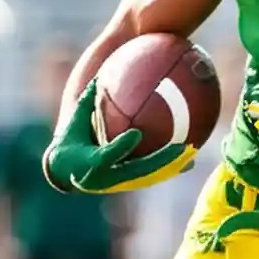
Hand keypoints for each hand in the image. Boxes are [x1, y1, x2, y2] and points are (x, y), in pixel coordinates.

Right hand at [44, 81, 198, 193]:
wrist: (65, 173)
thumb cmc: (70, 141)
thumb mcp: (74, 121)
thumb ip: (88, 100)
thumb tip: (103, 72)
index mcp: (88, 163)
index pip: (106, 155)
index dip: (120, 146)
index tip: (135, 133)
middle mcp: (106, 178)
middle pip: (138, 172)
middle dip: (160, 161)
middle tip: (180, 148)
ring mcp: (119, 184)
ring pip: (150, 177)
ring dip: (172, 166)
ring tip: (192, 151)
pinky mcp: (128, 185)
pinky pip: (153, 176)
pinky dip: (171, 168)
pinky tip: (189, 159)